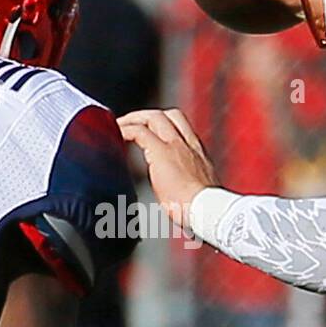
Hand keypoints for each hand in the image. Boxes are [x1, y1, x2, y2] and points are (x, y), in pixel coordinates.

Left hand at [117, 109, 218, 230]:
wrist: (208, 209)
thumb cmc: (204, 210)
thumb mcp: (198, 195)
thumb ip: (188, 191)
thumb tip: (181, 206)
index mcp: (199, 154)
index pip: (182, 128)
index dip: (164, 125)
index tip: (150, 133)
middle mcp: (189, 144)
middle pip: (169, 115)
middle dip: (147, 116)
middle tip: (131, 123)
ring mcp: (176, 146)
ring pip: (154, 117)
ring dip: (135, 119)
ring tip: (120, 125)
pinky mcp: (161, 153)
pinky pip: (139, 132)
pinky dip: (126, 130)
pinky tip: (117, 133)